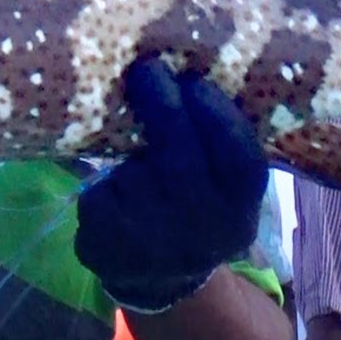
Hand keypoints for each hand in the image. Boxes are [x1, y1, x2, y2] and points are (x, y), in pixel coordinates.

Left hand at [74, 58, 268, 312]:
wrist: (163, 281)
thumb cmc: (196, 207)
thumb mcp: (222, 185)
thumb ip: (218, 141)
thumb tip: (194, 58)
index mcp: (240, 211)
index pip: (241, 160)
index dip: (218, 117)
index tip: (195, 81)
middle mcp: (202, 232)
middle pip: (180, 160)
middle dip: (162, 108)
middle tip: (147, 69)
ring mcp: (152, 245)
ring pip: (133, 172)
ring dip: (129, 152)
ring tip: (134, 152)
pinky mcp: (107, 247)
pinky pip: (98, 193)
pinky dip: (102, 182)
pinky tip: (113, 188)